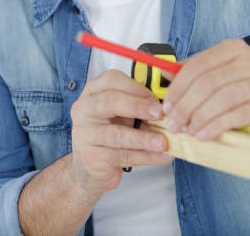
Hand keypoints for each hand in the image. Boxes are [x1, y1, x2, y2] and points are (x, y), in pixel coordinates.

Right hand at [69, 70, 173, 198]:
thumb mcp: (122, 113)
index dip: (137, 89)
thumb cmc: (110, 133)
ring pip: (117, 134)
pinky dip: (145, 156)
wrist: (91, 167)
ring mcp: (84, 134)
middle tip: (161, 115)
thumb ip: (139, 105)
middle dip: (138, 107)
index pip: (112, 81)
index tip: (157, 99)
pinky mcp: (91, 158)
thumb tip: (166, 107)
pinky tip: (161, 156)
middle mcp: (84, 110)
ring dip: (144, 138)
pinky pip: (122, 156)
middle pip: (110, 102)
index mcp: (93, 92)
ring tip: (164, 142)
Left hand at [162, 39, 249, 140]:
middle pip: (208, 82)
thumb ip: (194, 75)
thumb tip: (164, 75)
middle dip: (185, 106)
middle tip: (174, 124)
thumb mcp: (220, 77)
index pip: (198, 65)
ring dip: (199, 117)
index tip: (166, 106)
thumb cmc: (247, 92)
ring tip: (188, 131)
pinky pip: (238, 114)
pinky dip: (216, 125)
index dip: (178, 87)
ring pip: (222, 98)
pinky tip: (205, 135)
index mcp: (233, 49)